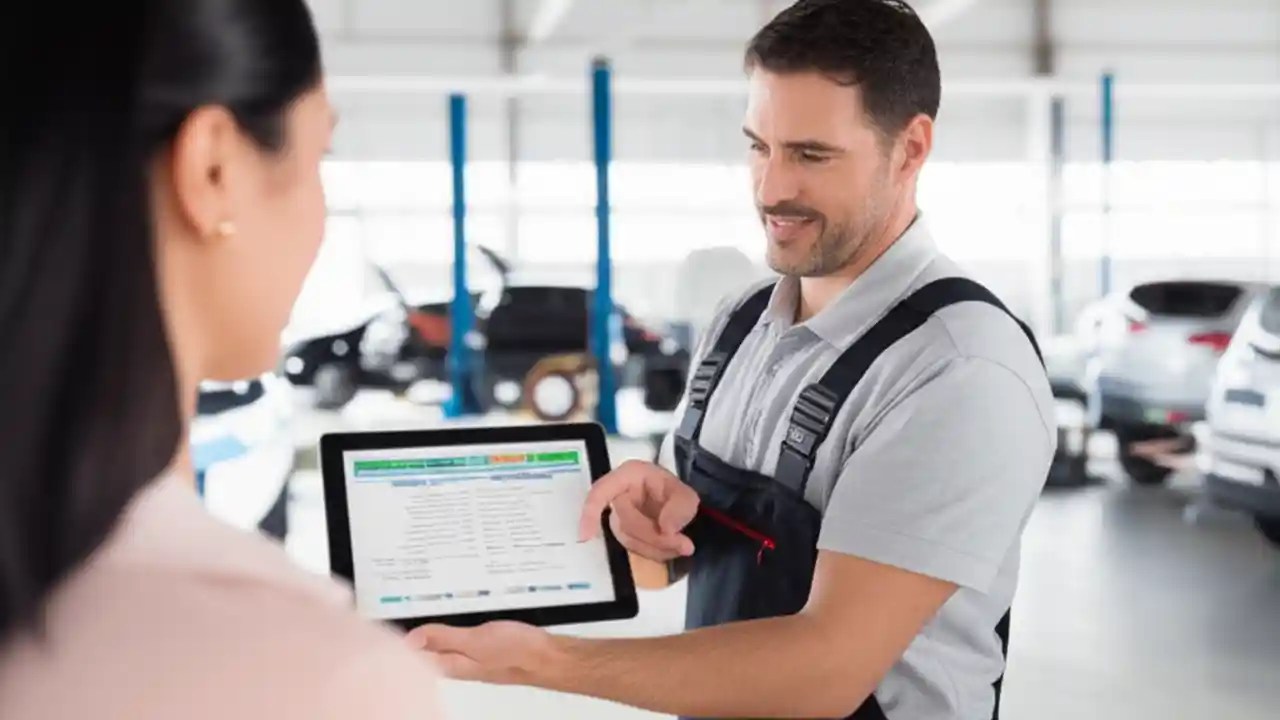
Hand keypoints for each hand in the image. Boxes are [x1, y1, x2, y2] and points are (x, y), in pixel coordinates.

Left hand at [406, 621, 561, 685]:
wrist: (547, 657)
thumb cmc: (516, 652)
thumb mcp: (476, 640)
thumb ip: (444, 638)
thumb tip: (411, 639)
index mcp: (451, 664)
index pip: (415, 656)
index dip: (397, 642)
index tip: (382, 626)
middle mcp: (458, 663)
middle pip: (425, 653)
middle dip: (409, 638)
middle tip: (391, 621)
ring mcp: (471, 657)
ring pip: (440, 647)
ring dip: (427, 634)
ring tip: (411, 619)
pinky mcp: (483, 649)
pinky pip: (457, 641)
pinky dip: (447, 631)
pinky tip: (447, 623)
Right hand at [579, 459, 699, 562]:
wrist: (679, 509)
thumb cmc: (676, 494)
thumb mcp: (686, 496)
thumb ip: (680, 508)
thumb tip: (666, 529)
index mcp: (628, 476)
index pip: (600, 492)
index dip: (590, 513)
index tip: (586, 537)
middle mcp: (618, 495)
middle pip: (623, 522)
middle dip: (653, 536)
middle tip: (684, 545)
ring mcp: (619, 516)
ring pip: (628, 539)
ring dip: (655, 547)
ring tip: (682, 546)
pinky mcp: (624, 533)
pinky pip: (633, 547)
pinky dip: (653, 552)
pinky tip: (670, 549)